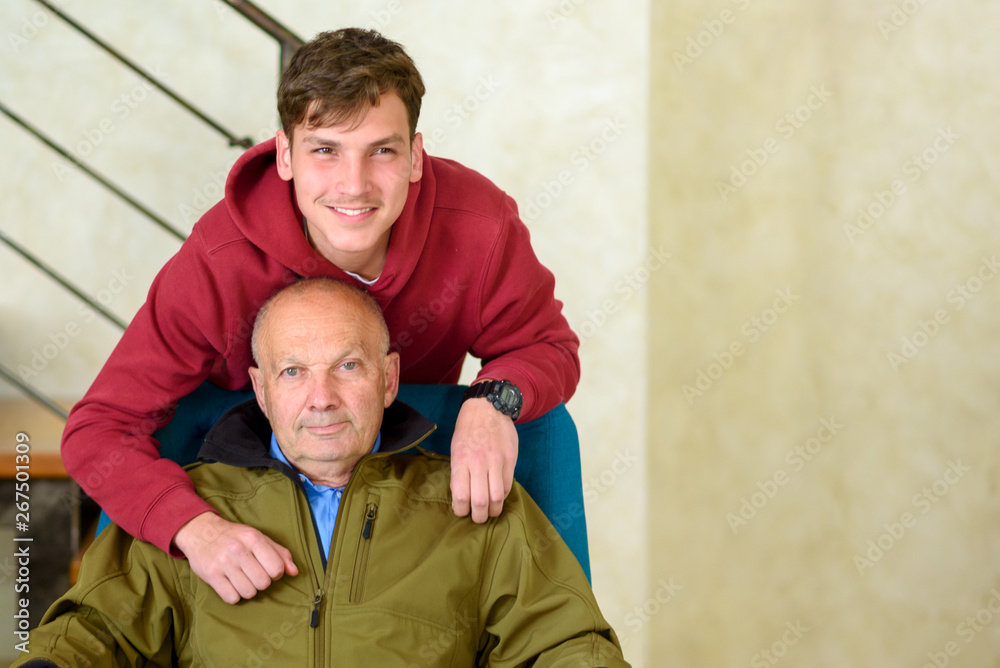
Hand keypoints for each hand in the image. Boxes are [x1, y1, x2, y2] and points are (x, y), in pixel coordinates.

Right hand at [172, 512, 297, 603]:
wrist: (201, 531)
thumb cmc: (234, 536)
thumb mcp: (258, 537)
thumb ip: (279, 553)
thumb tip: (294, 572)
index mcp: (253, 538)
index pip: (276, 567)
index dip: (276, 573)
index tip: (268, 569)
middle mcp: (238, 550)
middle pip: (263, 583)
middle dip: (261, 582)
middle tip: (253, 574)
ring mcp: (223, 563)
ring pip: (248, 592)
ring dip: (248, 590)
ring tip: (242, 579)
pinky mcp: (211, 575)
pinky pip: (231, 598)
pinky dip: (233, 595)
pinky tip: (231, 584)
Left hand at [450, 397, 518, 522]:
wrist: (488, 407)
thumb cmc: (468, 429)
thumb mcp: (456, 448)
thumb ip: (459, 472)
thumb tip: (461, 496)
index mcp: (461, 460)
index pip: (461, 496)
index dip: (461, 510)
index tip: (461, 511)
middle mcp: (479, 462)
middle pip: (480, 501)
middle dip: (478, 516)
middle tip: (477, 518)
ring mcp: (497, 461)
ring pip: (497, 497)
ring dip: (494, 510)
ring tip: (490, 511)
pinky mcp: (511, 459)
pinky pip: (508, 485)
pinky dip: (503, 495)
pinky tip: (498, 495)